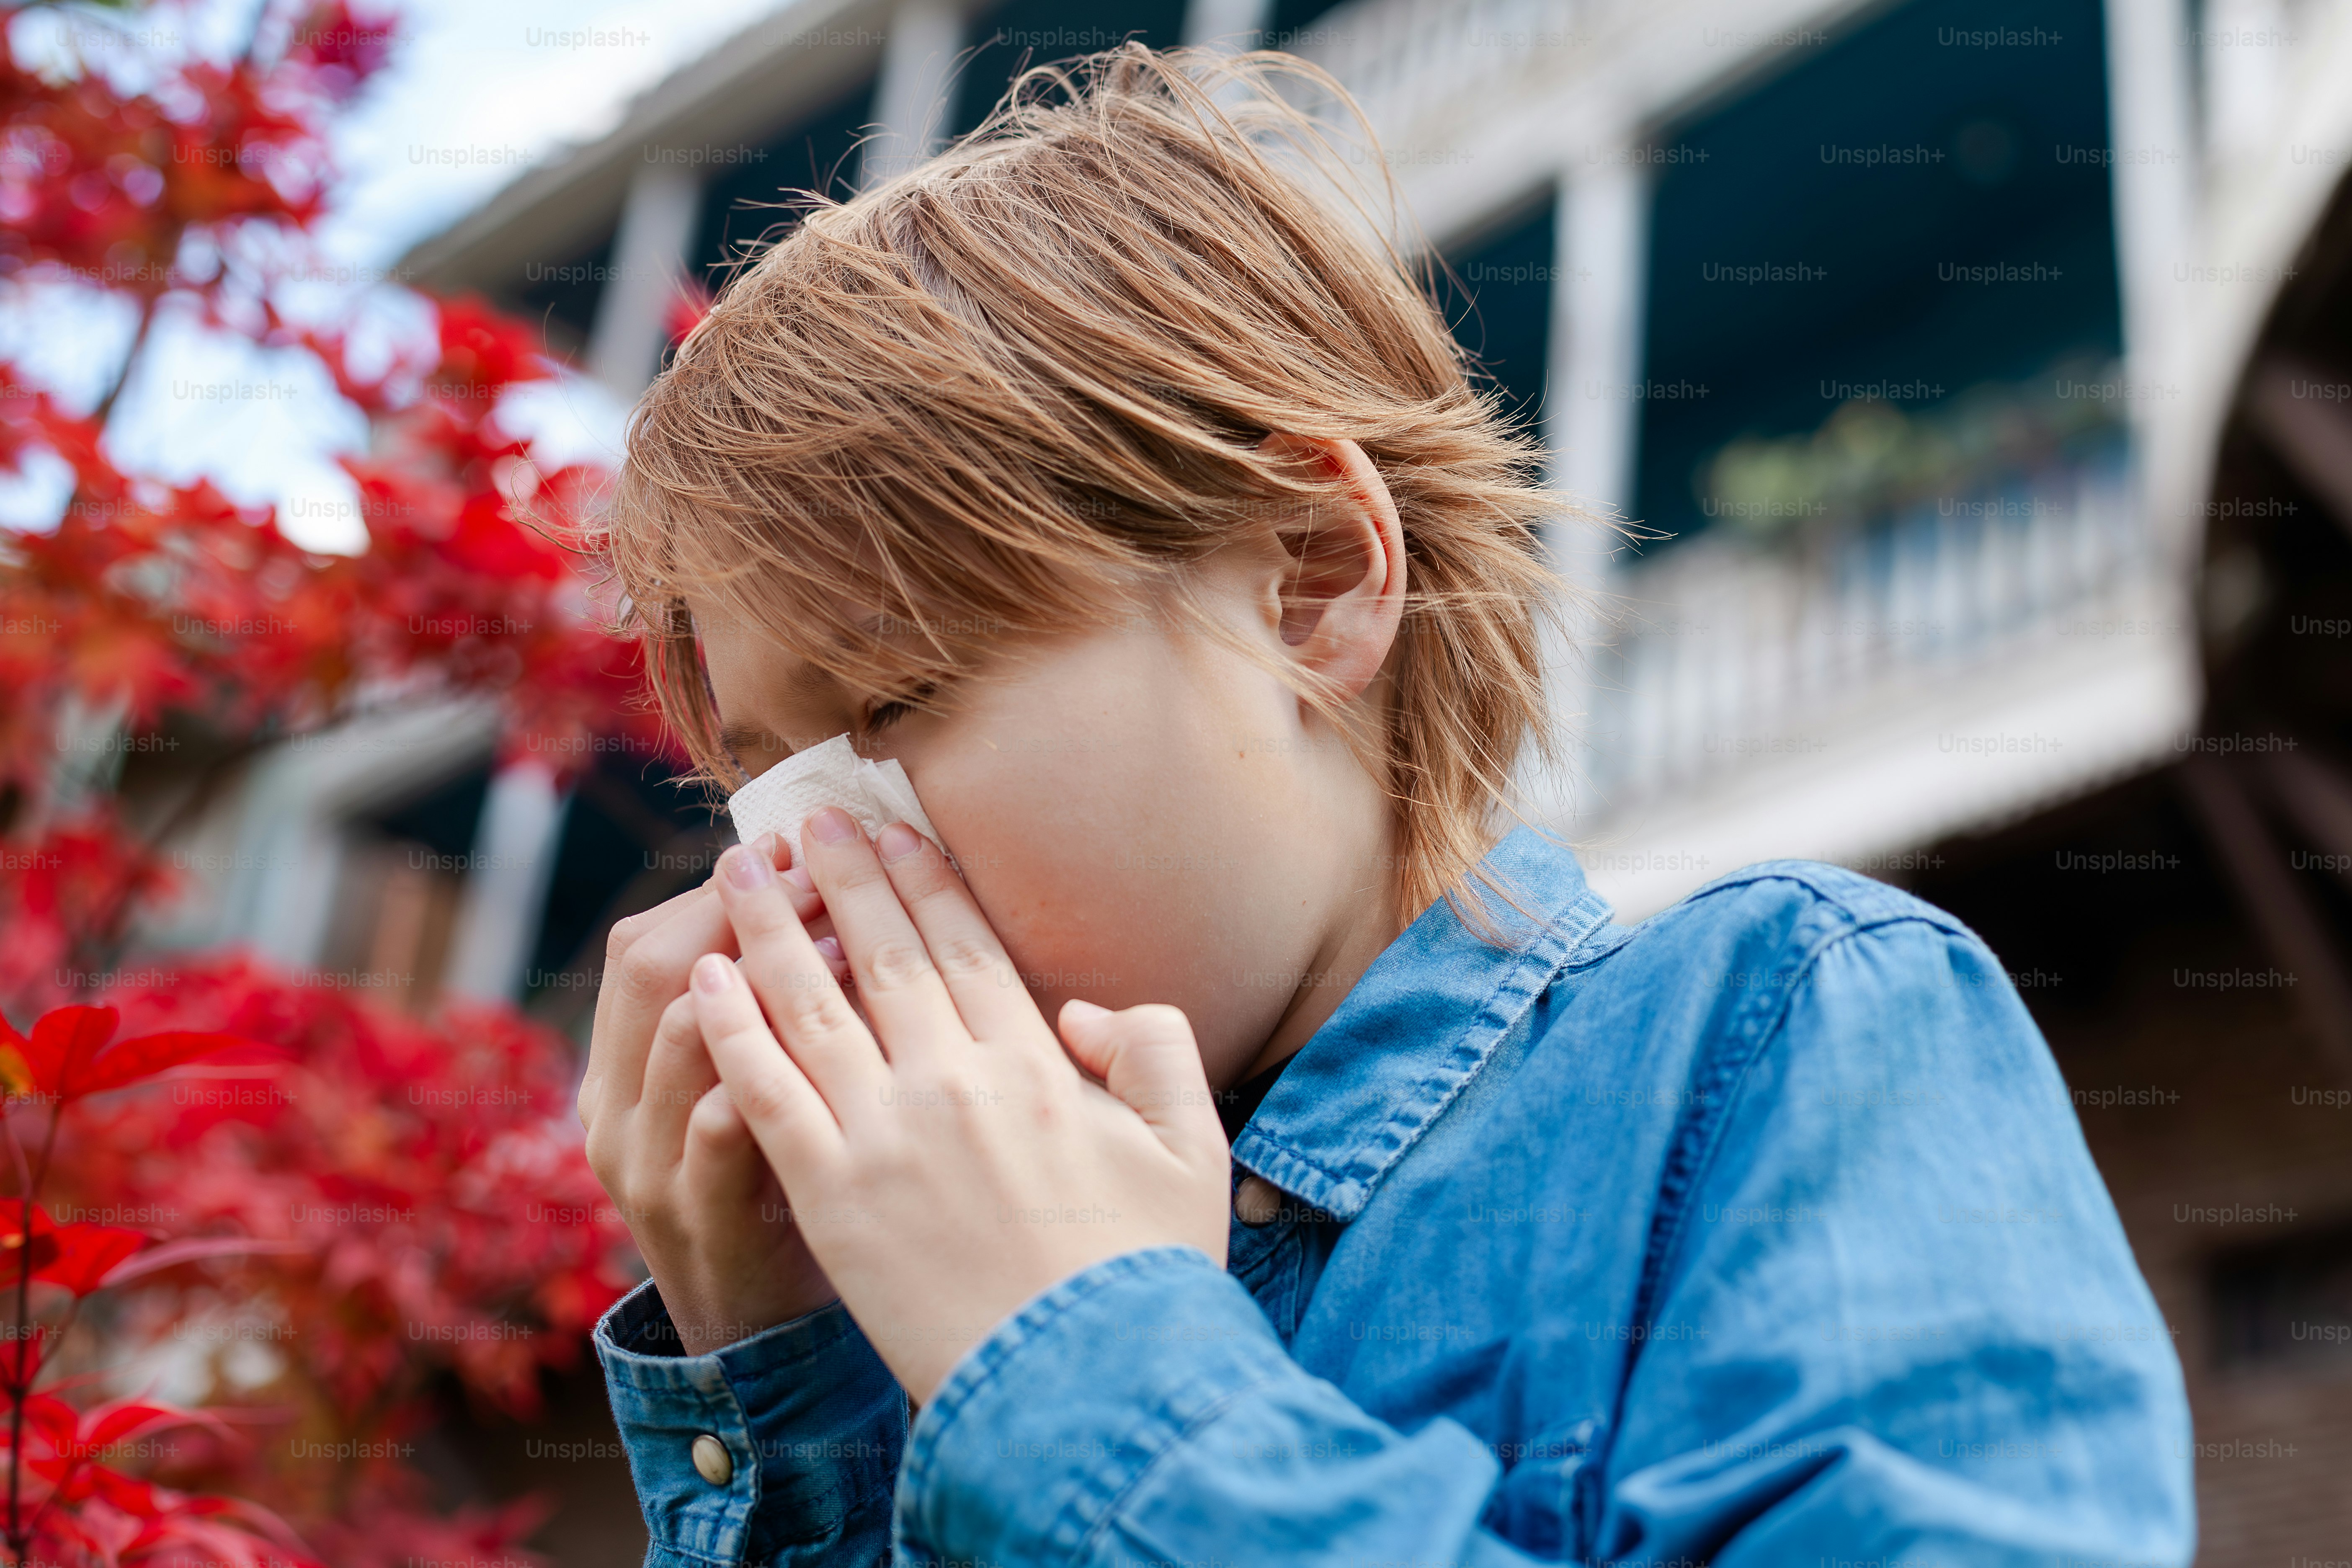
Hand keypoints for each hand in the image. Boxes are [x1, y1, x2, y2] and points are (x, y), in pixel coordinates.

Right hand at [578, 834, 852, 1356]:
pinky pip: (712, 1133)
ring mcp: (645, 1165)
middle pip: (654, 971)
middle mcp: (615, 1105)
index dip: (721, 890)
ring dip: (762, 980)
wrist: (757, 1326)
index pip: (650, 943)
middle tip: (820, 874)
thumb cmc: (777, 1176)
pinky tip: (822, 1044)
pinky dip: (762, 1076)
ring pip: (678, 1039)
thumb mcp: (760, 1081)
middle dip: (738, 914)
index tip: (796, 845)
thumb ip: (767, 1001)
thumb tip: (820, 881)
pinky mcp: (695, 1217)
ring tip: (841, 939)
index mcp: (622, 1062)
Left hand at [689, 809, 1230, 1404]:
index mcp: (1039, 1068)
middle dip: (841, 878)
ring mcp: (886, 1138)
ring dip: (768, 929)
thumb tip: (1087, 1010)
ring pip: (813, 1006)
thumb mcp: (1192, 1150)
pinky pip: (767, 1095)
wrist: (1084, 1389)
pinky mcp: (832, 1197)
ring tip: (737, 867)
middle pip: (885, 956)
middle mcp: (954, 1084)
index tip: (892, 834)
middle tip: (804, 820)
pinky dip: (733, 1029)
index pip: (967, 949)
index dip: (924, 884)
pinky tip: (706, 979)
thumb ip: (1153, 1055)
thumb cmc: (1146, 1275)